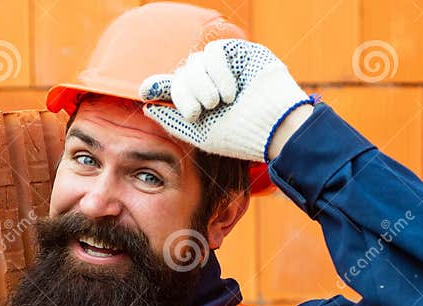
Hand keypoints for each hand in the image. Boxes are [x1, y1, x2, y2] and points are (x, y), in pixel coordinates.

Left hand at [138, 39, 311, 162]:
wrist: (276, 128)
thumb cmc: (241, 137)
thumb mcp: (202, 134)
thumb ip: (174, 121)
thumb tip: (147, 107)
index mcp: (200, 103)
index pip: (172, 87)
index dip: (156, 86)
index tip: (145, 92)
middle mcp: (210, 83)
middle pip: (181, 75)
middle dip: (184, 93)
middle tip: (198, 111)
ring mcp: (224, 68)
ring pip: (194, 62)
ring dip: (201, 84)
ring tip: (218, 103)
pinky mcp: (239, 53)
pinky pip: (213, 51)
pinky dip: (217, 72)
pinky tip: (229, 92)